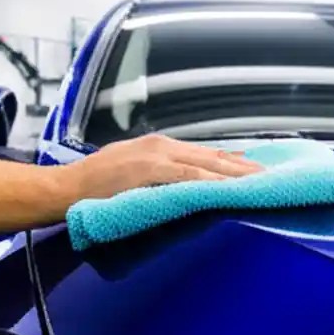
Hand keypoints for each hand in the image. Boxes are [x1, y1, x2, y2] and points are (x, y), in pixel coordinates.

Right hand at [53, 134, 262, 208]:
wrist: (64, 189)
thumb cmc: (94, 186)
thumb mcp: (131, 170)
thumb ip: (160, 174)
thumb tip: (188, 183)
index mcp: (157, 145)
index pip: (203, 153)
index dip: (231, 162)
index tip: (254, 169)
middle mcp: (161, 146)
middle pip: (212, 156)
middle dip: (242, 167)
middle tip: (269, 175)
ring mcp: (156, 156)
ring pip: (207, 164)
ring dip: (235, 174)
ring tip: (260, 182)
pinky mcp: (151, 171)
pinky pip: (190, 177)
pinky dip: (213, 181)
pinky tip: (232, 188)